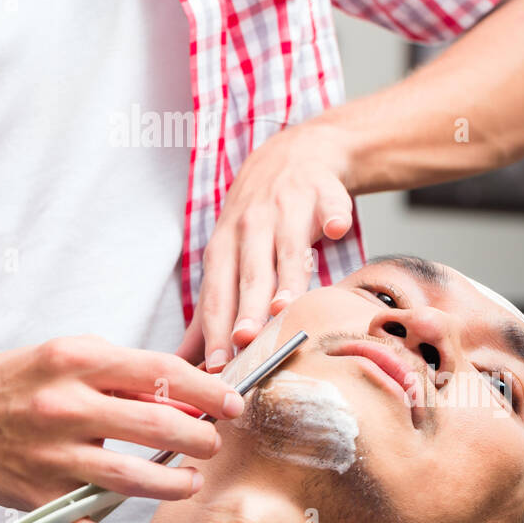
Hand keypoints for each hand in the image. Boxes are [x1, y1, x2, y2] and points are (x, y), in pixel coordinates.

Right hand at [0, 336, 243, 522]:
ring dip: (175, 483)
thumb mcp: (64, 356)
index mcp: (74, 361)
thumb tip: (187, 397)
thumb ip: (121, 374)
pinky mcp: (39, 502)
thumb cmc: (11, 384)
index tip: (231, 402)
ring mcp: (51, 459)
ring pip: (132, 479)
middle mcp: (63, 407)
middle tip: (212, 443)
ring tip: (190, 479)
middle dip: (199, 438)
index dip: (206, 390)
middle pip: (155, 426)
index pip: (160, 373)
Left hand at [176, 121, 352, 368]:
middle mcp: (251, 227)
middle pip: (250, 275)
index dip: (216, 329)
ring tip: (285, 306)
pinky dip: (334, 216)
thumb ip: (212, 311)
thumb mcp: (225, 259)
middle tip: (245, 340)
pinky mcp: (323, 193)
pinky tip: (337, 229)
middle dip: (247, 309)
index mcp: (224, 248)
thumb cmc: (255, 221)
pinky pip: (330, 205)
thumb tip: (186, 364)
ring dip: (287, 277)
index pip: (217, 294)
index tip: (217, 364)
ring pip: (288, 248)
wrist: (291, 157)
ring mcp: (287, 208)